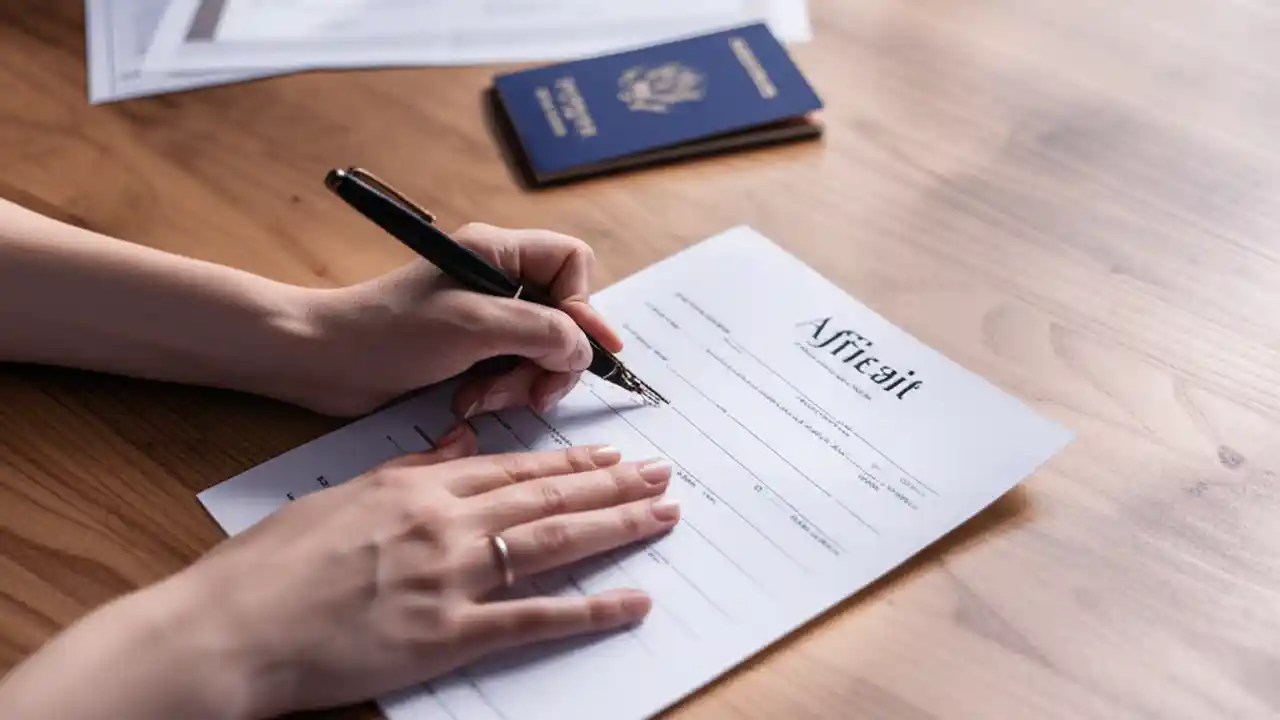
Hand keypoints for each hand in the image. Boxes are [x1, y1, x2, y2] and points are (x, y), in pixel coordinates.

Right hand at [179, 425, 677, 716]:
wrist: (231, 627)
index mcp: (416, 485)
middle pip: (549, 495)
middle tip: (663, 473)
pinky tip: (632, 601)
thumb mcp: (341, 496)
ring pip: (555, 542)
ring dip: (617, 525)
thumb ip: (410, 470)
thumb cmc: (271, 564)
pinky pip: (536, 619)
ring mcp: (451, 578)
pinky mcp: (449, 634)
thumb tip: (457, 445)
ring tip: (663, 513)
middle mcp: (445, 522)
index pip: (515, 466)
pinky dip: (591, 610)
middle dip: (613, 483)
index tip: (611, 453)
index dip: (571, 460)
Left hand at [297, 223, 622, 416]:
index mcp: (498, 252)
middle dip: (549, 360)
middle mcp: (497, 279)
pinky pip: (511, 371)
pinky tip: (467, 402)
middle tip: (532, 393)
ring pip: (540, 350)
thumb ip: (542, 332)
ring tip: (481, 398)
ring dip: (519, 383)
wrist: (324, 362)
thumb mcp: (475, 327)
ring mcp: (484, 315)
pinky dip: (497, 391)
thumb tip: (584, 349)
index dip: (585, 307)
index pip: (572, 263)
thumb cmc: (389, 333)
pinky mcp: (470, 349)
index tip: (577, 351)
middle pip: (563, 316)